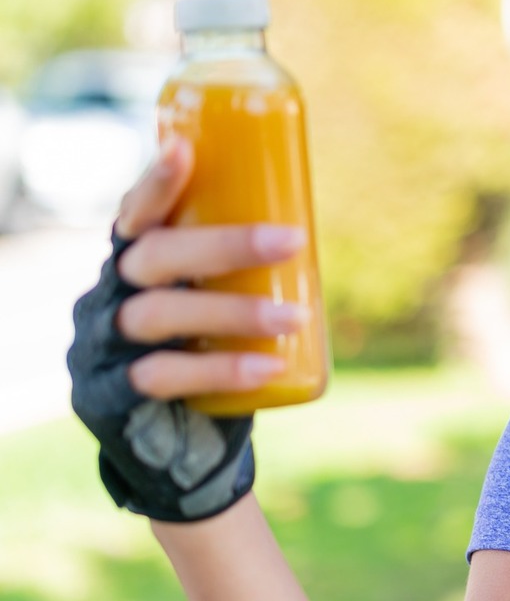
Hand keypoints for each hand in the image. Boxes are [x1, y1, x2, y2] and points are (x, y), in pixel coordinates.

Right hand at [66, 139, 306, 521]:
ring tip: (295, 315)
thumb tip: (317, 218)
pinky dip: (221, 368)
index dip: (155, 182)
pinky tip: (268, 365)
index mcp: (132, 265)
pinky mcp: (109, 397)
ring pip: (158, 314)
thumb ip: (246, 267)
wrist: (183, 451)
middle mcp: (105, 297)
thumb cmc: (211, 356)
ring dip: (233, 310)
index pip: (135, 214)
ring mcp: (100, 347)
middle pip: (152, 257)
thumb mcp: (222, 302)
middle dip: (224, 244)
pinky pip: (162, 376)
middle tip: (293, 239)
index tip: (186, 148)